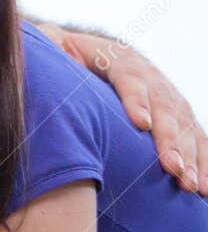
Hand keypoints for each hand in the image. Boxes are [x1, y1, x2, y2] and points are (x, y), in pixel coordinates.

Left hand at [39, 23, 205, 195]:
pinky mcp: (178, 115)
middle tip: (170, 168)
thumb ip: (46, 44)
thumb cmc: (63, 55)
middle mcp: (150, 76)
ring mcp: (167, 95)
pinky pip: (197, 138)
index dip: (136, 99)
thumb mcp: (52, 44)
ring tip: (189, 184)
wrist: (86, 50)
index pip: (130, 77)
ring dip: (190, 156)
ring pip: (185, 125)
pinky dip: (204, 162)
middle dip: (170, 139)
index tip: (140, 123)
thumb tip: (40, 44)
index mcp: (118, 58)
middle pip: (164, 106)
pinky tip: (204, 187)